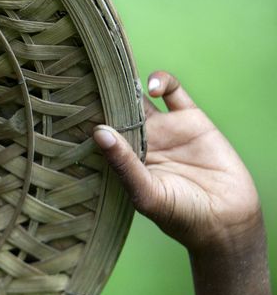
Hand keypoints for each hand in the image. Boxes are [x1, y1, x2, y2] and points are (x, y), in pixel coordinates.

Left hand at [93, 71, 261, 253]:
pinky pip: (173, 90)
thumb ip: (124, 164)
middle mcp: (139, 141)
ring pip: (138, 96)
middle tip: (84, 75)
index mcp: (121, 159)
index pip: (98, 133)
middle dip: (100, 95)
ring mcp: (163, 128)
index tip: (67, 103)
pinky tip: (152, 85)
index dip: (84, 119)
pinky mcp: (190, 118)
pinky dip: (161, 80)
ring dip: (126, 84)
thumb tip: (99, 132)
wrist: (227, 218)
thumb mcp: (147, 193)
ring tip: (117, 80)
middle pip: (113, 110)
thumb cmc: (180, 214)